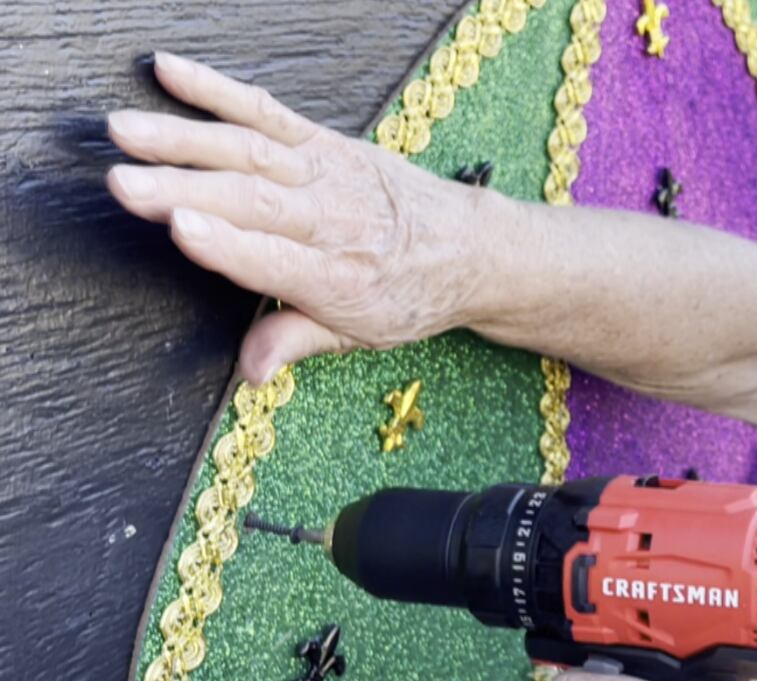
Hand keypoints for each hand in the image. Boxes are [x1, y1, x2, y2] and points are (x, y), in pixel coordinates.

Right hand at [105, 52, 494, 383]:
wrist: (474, 249)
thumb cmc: (411, 295)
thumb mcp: (363, 334)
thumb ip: (298, 341)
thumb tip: (251, 372)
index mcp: (340, 278)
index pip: (274, 261)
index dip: (227, 246)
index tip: (180, 228)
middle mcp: (332, 221)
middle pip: (251, 201)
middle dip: (184, 189)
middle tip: (123, 182)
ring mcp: (327, 174)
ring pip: (249, 151)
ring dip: (183, 137)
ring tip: (124, 130)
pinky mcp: (325, 141)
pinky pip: (266, 111)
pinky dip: (217, 90)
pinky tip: (168, 71)